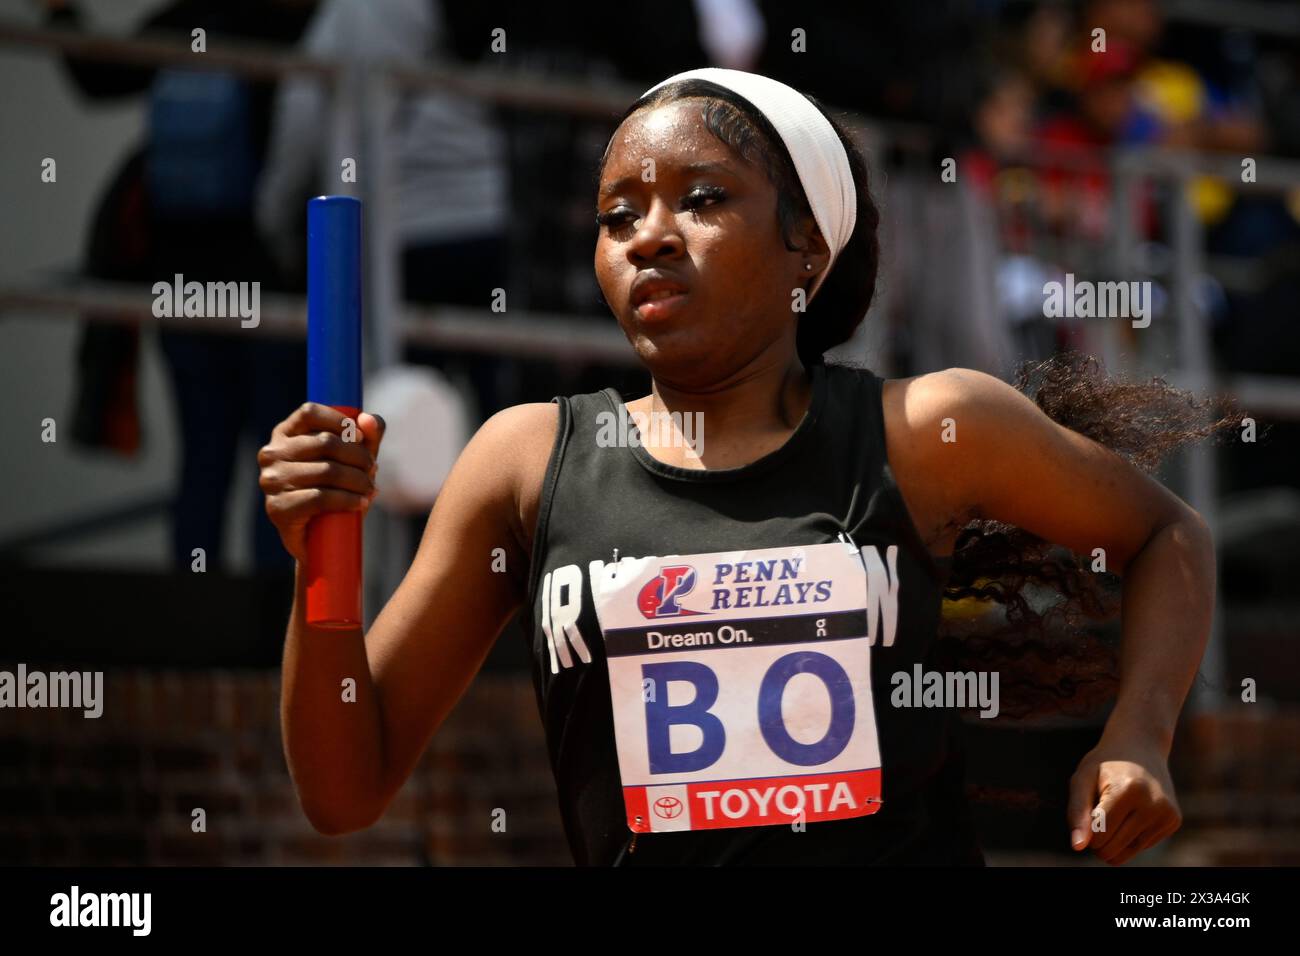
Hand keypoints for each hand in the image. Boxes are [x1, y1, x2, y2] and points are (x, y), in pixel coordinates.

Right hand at [258, 404, 385, 564]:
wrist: (320, 539)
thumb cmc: (336, 490)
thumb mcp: (354, 461)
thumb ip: (367, 437)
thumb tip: (368, 419)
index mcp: (285, 434)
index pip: (309, 412)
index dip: (340, 421)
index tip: (361, 438)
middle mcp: (272, 454)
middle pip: (325, 442)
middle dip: (358, 456)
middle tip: (372, 470)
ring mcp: (271, 481)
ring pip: (326, 470)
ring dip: (357, 480)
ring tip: (370, 489)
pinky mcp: (277, 508)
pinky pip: (320, 498)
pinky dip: (347, 500)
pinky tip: (360, 503)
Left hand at [1066, 735, 1182, 864]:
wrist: (1141, 746)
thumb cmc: (1105, 765)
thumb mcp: (1082, 779)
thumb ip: (1077, 812)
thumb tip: (1078, 847)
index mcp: (1127, 791)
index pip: (1099, 835)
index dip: (1087, 829)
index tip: (1089, 809)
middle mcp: (1153, 804)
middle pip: (1113, 848)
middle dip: (1099, 838)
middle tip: (1100, 812)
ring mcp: (1167, 814)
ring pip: (1128, 851)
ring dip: (1114, 839)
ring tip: (1115, 810)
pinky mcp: (1174, 821)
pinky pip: (1142, 845)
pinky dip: (1130, 836)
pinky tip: (1131, 812)